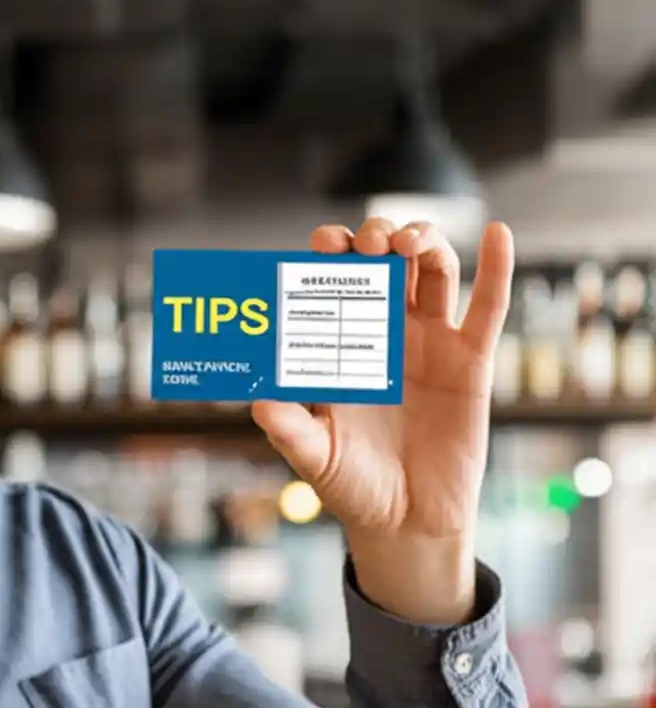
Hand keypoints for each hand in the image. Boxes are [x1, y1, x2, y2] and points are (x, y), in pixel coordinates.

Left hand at [251, 218, 514, 624]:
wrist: (405, 522)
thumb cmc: (352, 485)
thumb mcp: (314, 456)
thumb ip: (288, 429)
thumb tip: (257, 403)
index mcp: (341, 344)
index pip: (333, 282)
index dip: (329, 253)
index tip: (325, 245)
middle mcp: (384, 334)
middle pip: (384, 262)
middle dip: (375, 238)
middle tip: (369, 242)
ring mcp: (430, 343)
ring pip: (433, 270)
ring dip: (424, 241)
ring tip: (409, 242)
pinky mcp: (470, 362)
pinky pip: (488, 308)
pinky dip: (497, 267)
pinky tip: (499, 234)